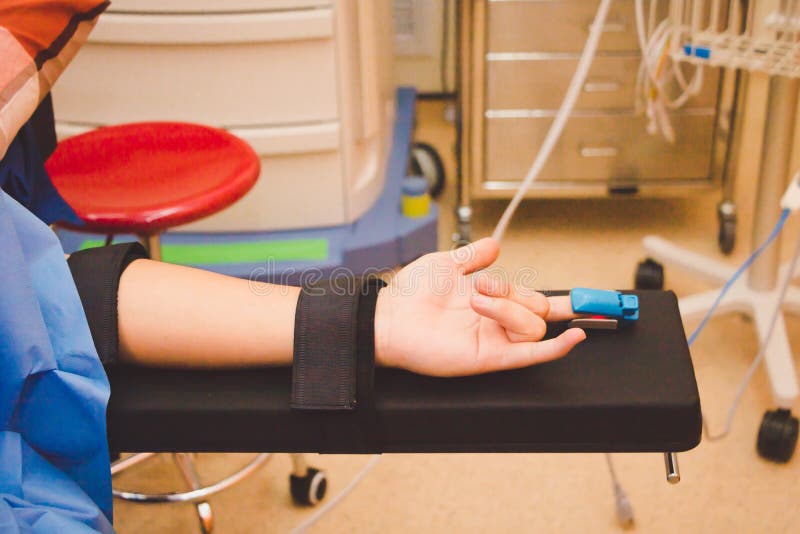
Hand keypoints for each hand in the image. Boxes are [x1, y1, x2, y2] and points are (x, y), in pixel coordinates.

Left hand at [374, 238, 585, 376]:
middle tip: (482, 287)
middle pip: (537, 310)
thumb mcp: (446, 263)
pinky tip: (574, 336)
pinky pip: (531, 354)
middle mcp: (496, 322)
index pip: (534, 300)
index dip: (559, 299)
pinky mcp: (489, 357)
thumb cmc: (410, 293)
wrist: (389, 317)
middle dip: (516, 293)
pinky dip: (555, 347)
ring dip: (510, 308)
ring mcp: (495, 340)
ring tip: (476, 301)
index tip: (583, 298)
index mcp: (490, 301)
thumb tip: (495, 244)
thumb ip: (474, 256)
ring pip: (533, 326)